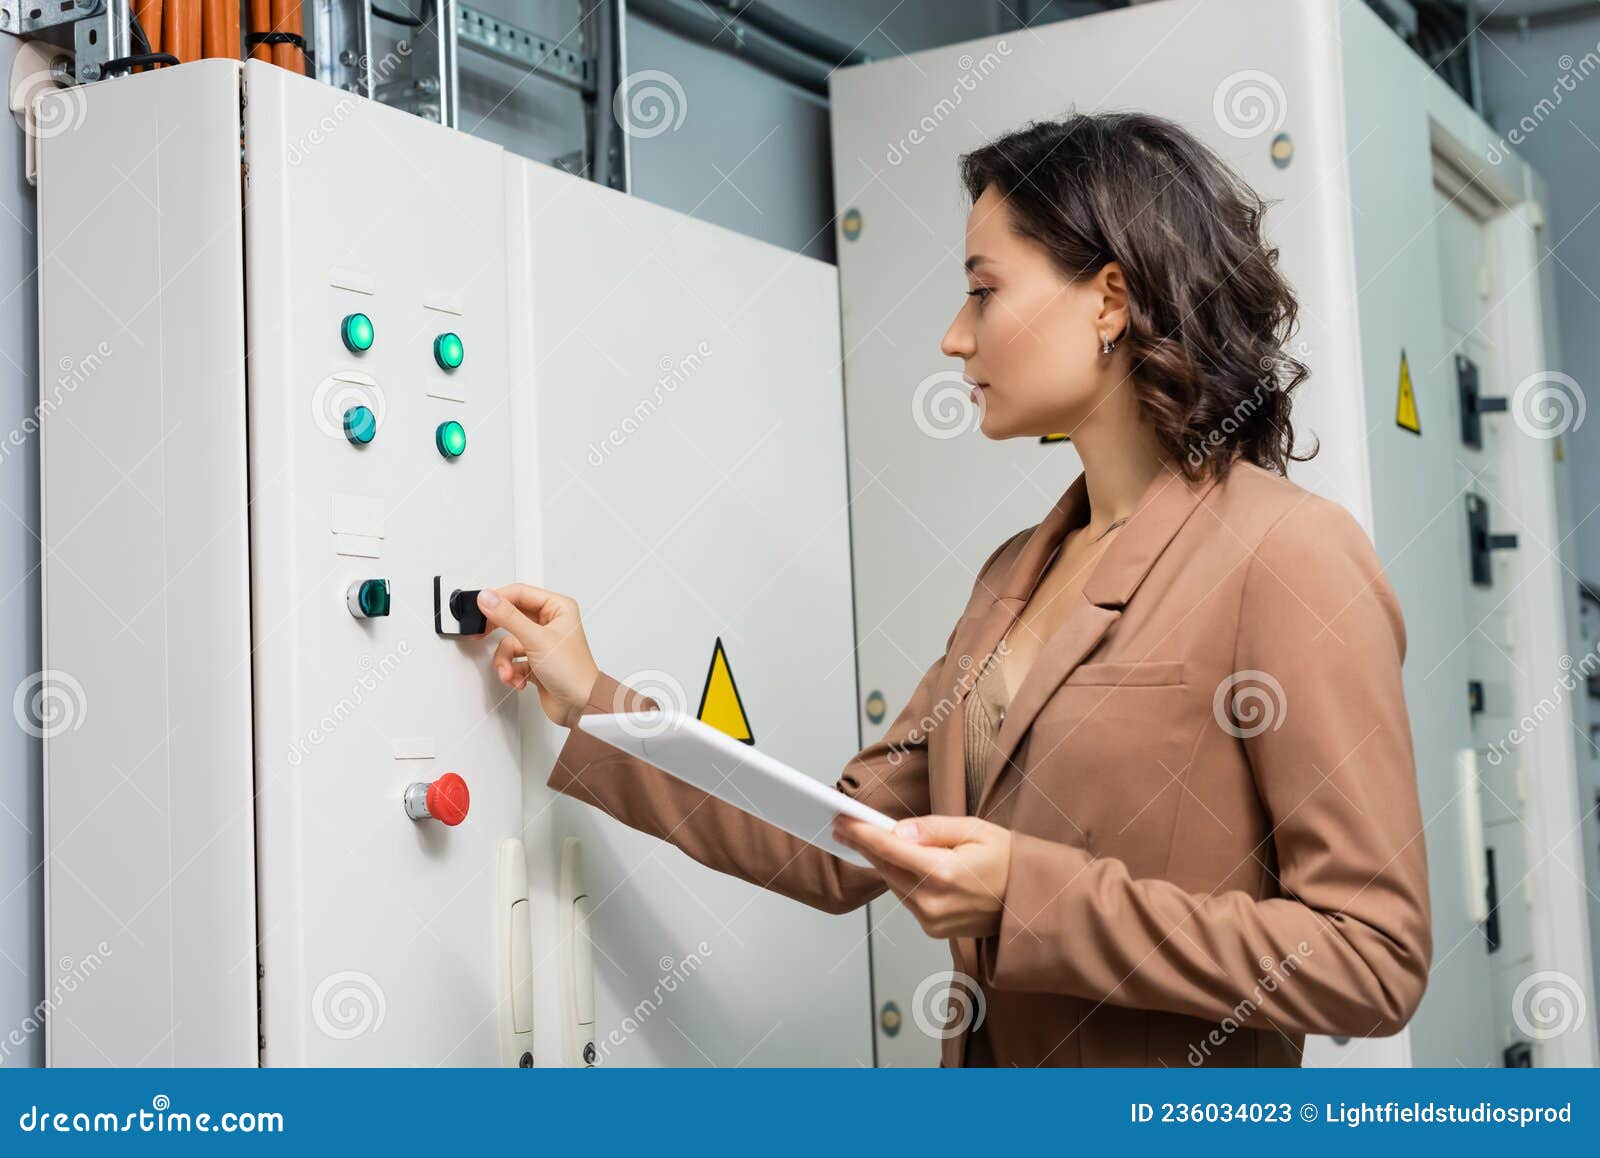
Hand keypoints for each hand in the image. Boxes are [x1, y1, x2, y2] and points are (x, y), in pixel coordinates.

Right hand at [476, 585, 601, 728]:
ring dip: (506, 660)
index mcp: (558, 608)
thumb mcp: (536, 639)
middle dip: (497, 631)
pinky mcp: (535, 662)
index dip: (498, 599)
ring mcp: (541, 643)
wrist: (580, 707)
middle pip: (511, 617)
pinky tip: (519, 680)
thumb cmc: (573, 672)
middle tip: (482, 633)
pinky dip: (512, 671)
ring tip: (509, 672)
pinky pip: (512, 660)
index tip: (480, 608)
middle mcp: (550, 623)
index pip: (520, 593)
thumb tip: (488, 598)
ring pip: (509, 642)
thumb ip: (508, 617)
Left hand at [832, 814, 1011, 938]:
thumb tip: (898, 830)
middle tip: (844, 826)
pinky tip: (901, 864)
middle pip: (885, 868)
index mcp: (943, 873)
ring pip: (893, 884)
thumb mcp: (974, 830)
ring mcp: (932, 920)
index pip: (889, 849)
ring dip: (883, 862)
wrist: (1031, 901)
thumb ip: (932, 829)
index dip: (861, 834)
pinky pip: (906, 898)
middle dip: (864, 845)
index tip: (841, 821)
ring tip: (870, 839)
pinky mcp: (933, 929)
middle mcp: (933, 902)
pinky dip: (901, 879)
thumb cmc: (1008, 860)